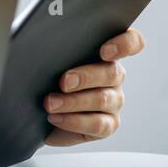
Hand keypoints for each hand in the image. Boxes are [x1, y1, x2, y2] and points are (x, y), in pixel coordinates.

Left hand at [43, 27, 144, 145]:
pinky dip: (74, 121)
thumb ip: (55, 48)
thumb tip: (44, 43)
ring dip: (73, 102)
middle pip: (112, 73)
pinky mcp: (108, 124)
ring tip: (50, 103)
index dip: (125, 44)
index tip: (105, 51)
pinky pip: (98, 124)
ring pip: (103, 99)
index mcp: (105, 52)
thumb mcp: (48, 59)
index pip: (132, 42)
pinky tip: (56, 118)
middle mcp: (113, 75)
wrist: (35, 110)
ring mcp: (114, 101)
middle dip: (86, 77)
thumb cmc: (43, 77)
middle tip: (63, 82)